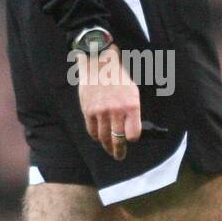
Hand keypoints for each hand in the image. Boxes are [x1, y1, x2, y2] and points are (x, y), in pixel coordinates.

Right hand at [75, 45, 141, 159]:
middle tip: (119, 156)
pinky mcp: (88, 111)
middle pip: (118, 139)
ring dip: (107, 146)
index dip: (133, 138)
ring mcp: (101, 111)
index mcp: (132, 105)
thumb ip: (132, 111)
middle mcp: (116, 110)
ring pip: (104, 137)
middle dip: (119, 151)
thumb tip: (131, 130)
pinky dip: (96, 137)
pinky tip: (99, 138)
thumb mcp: (132, 92)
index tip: (131, 139)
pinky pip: (92, 131)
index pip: (133, 134)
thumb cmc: (118, 78)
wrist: (99, 64)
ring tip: (110, 149)